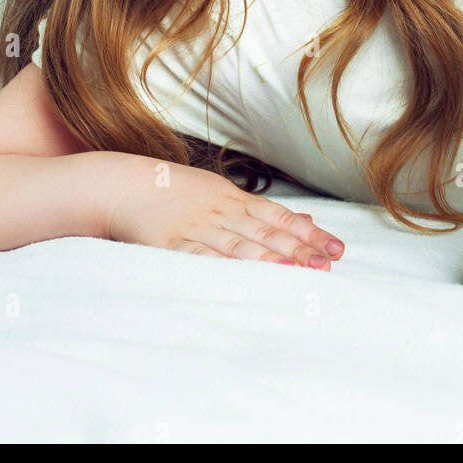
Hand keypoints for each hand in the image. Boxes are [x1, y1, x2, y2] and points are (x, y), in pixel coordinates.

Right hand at [105, 155, 343, 269]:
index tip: (336, 249)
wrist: (127, 184)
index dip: (310, 234)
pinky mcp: (171, 244)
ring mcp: (198, 228)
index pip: (281, 218)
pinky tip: (239, 279)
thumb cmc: (179, 191)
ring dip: (268, 260)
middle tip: (326, 264)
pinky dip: (220, 268)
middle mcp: (222, 213)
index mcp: (236, 200)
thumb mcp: (224, 194)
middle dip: (298, 250)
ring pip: (238, 247)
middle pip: (266, 234)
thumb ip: (264, 212)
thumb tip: (306, 220)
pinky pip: (199, 258)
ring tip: (294, 271)